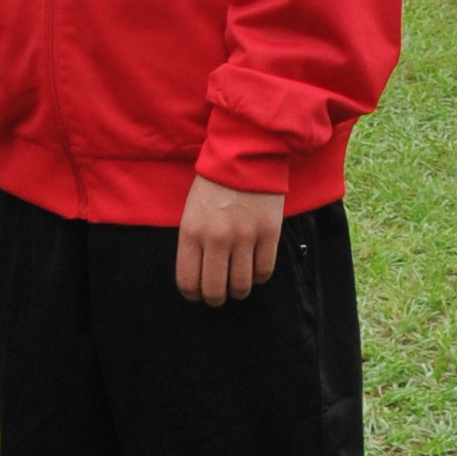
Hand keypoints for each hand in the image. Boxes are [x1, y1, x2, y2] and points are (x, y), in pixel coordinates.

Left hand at [174, 178, 284, 306]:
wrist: (245, 157)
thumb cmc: (214, 184)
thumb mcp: (191, 212)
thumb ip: (193, 243)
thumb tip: (198, 274)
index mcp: (192, 233)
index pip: (188, 281)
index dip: (193, 294)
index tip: (198, 293)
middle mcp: (217, 239)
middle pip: (215, 290)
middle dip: (215, 298)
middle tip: (218, 295)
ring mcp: (245, 237)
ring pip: (241, 285)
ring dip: (239, 290)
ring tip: (238, 283)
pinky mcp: (269, 234)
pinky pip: (264, 271)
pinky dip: (259, 277)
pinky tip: (254, 269)